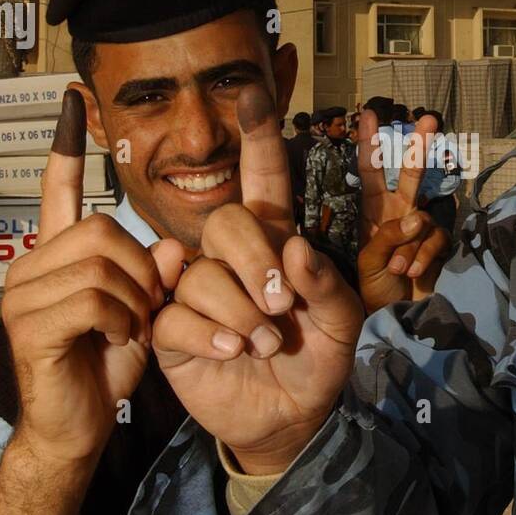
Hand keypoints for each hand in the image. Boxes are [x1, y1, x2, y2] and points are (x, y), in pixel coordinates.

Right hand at [1, 89, 184, 465]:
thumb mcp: (144, 312)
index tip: (69, 103)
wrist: (78, 426)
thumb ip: (156, 274)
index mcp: (57, 257)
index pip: (56, 192)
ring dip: (135, 300)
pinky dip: (122, 321)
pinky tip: (119, 341)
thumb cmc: (106, 366)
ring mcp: (24, 294)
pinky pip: (94, 298)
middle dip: (141, 268)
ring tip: (131, 329)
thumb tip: (173, 247)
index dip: (65, 150)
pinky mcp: (30, 324)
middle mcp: (32, 266)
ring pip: (102, 263)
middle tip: (145, 308)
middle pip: (101, 227)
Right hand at [152, 84, 364, 474]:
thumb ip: (326, 284)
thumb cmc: (319, 361)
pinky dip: (207, 334)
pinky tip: (232, 354)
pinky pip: (174, 314)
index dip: (259, 140)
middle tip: (280, 305)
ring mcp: (197, 292)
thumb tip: (293, 250)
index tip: (254, 94)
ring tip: (266, 345)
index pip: (262, 182)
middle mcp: (231, 260)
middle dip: (254, 260)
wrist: (292, 420)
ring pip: (199, 273)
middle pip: (225, 222)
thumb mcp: (343, 322)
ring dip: (239, 312)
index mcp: (274, 244)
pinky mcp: (172, 331)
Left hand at [356, 110, 451, 313]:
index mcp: (373, 214)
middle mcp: (399, 216)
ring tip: (397, 268)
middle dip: (418, 148)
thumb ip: (387, 236)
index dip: (368, 144)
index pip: (370, 172)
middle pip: (411, 176)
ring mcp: (421, 232)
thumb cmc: (372, 292)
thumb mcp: (367, 262)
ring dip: (408, 244)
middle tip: (429, 119)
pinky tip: (412, 273)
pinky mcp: (439, 248)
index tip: (367, 113)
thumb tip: (417, 217)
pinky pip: (435, 240)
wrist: (395, 322)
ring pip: (423, 215)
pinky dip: (422, 256)